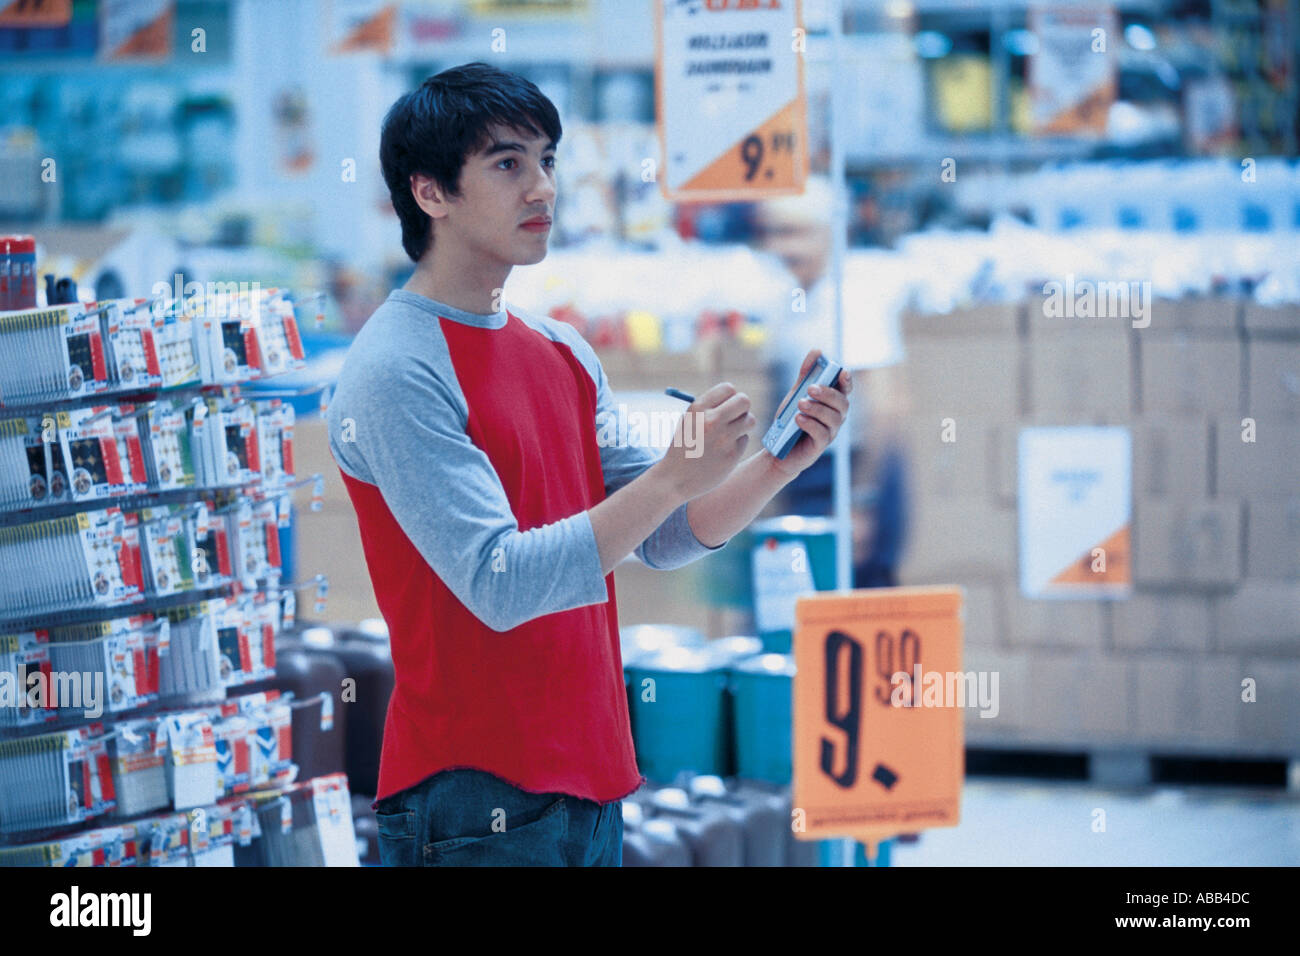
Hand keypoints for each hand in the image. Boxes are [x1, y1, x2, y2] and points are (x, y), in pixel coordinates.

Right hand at [652, 381, 754, 500]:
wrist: (674, 478)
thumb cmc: (683, 446)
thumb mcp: (689, 421)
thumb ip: (709, 408)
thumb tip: (735, 398)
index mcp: (698, 409)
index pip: (729, 388)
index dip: (730, 397)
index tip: (726, 405)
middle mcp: (711, 421)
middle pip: (744, 401)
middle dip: (743, 407)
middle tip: (736, 416)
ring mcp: (723, 438)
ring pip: (750, 420)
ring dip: (743, 425)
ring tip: (729, 434)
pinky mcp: (732, 454)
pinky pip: (744, 440)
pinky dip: (737, 444)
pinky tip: (723, 452)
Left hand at [766, 349, 853, 478]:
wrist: (778, 448)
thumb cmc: (791, 420)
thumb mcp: (796, 394)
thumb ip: (806, 375)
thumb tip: (817, 351)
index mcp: (832, 403)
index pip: (845, 390)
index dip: (847, 381)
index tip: (842, 372)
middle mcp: (836, 417)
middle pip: (842, 404)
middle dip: (828, 394)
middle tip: (810, 388)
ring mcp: (830, 432)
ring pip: (833, 419)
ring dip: (817, 409)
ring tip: (800, 404)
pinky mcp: (820, 446)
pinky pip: (822, 434)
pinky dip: (811, 424)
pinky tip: (798, 419)